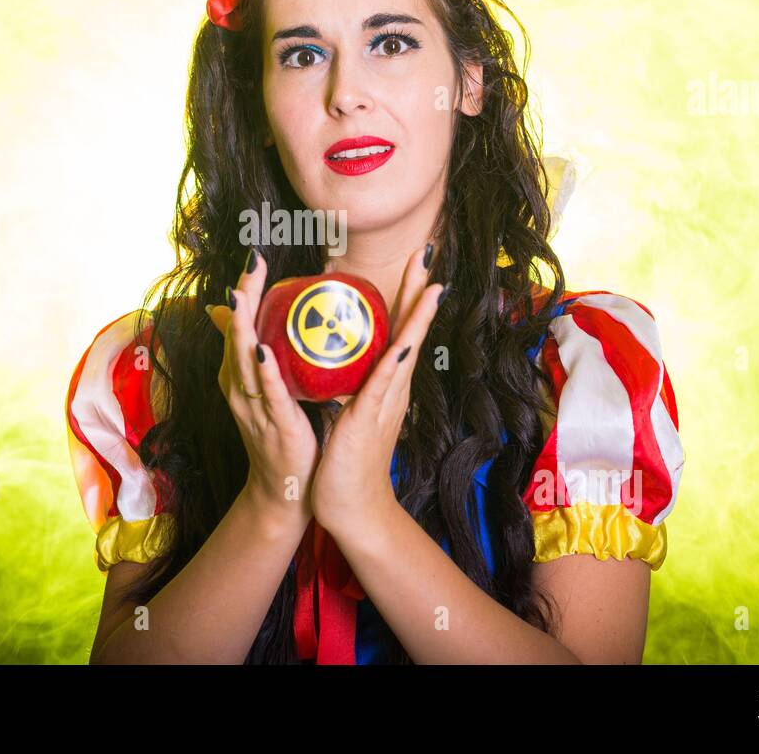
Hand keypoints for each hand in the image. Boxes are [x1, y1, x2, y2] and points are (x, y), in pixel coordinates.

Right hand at [206, 248, 319, 526]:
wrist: (283, 488)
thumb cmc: (280, 433)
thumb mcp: (267, 390)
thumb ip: (262, 357)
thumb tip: (268, 331)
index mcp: (239, 375)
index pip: (238, 324)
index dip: (245, 291)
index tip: (255, 258)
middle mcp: (239, 386)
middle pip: (236, 333)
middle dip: (243, 297)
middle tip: (252, 262)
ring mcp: (252, 405)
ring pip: (243, 358)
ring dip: (244, 324)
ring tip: (244, 292)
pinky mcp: (273, 423)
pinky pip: (267, 393)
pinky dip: (263, 370)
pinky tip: (263, 349)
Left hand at [309, 244, 446, 535]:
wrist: (352, 505)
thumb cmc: (344, 458)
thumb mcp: (340, 408)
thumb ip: (340, 380)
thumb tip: (327, 353)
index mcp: (382, 381)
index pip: (396, 328)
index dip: (406, 294)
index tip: (415, 261)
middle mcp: (391, 386)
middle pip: (409, 329)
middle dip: (418, 291)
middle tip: (427, 253)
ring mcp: (386, 402)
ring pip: (405, 349)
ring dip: (418, 316)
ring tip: (430, 284)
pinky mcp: (372, 421)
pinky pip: (383, 387)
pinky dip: (394, 362)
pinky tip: (403, 343)